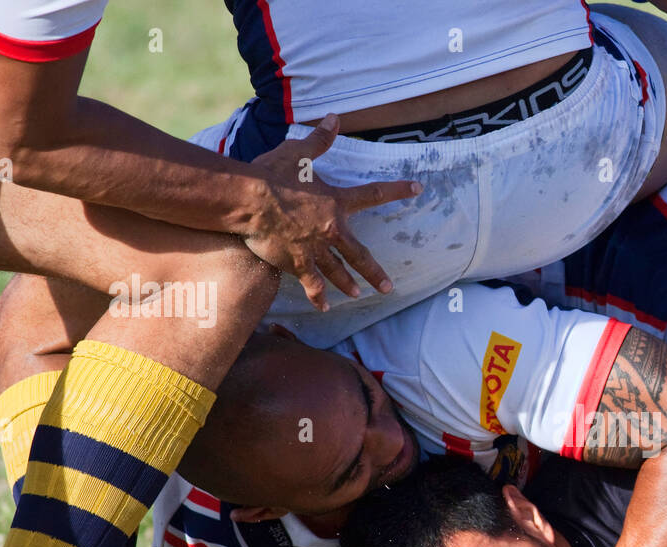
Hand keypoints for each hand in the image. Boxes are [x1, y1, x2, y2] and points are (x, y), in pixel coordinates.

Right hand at [245, 114, 421, 310]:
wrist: (248, 199)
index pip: (375, 194)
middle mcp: (331, 229)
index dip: (397, 190)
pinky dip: (317, 296)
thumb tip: (335, 118)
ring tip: (358, 295)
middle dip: (375, 272)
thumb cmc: (273, 173)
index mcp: (336, 202)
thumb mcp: (299, 152)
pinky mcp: (296, 262)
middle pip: (360, 254)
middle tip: (388, 287)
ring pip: (337, 272)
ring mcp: (314, 249)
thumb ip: (320, 139)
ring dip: (348, 285)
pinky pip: (310, 283)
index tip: (418, 189)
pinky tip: (323, 308)